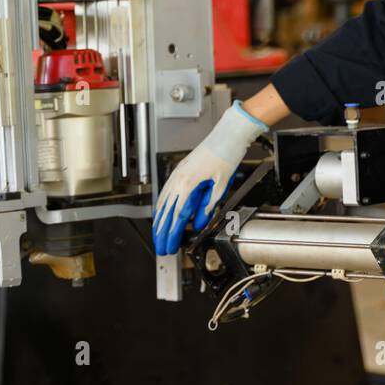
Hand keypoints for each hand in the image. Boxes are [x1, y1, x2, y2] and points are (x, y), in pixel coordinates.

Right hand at [151, 101, 268, 254]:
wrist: (225, 136)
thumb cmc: (225, 156)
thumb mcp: (221, 186)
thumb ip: (208, 207)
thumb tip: (199, 223)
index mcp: (187, 184)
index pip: (178, 216)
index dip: (173, 234)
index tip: (170, 247)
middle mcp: (178, 180)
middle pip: (166, 213)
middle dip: (162, 233)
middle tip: (161, 248)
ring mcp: (176, 175)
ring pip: (163, 204)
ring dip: (159, 222)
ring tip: (159, 236)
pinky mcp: (178, 173)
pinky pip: (166, 194)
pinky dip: (162, 208)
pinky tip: (162, 215)